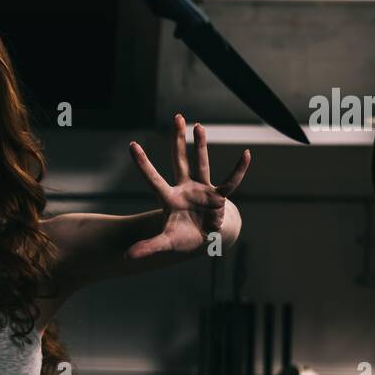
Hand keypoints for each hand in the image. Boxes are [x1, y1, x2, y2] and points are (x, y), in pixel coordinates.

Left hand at [127, 114, 250, 259]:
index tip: (132, 144)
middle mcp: (185, 189)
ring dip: (201, 145)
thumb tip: (129, 257)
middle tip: (177, 117)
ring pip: (201, 163)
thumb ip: (149, 247)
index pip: (153, 178)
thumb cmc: (184, 239)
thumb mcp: (166, 243)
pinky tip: (246, 155)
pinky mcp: (218, 196)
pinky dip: (239, 170)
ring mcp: (201, 190)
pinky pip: (230, 182)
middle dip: (177, 140)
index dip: (143, 163)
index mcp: (170, 199)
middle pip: (179, 160)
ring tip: (198, 126)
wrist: (205, 241)